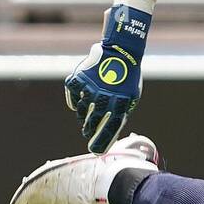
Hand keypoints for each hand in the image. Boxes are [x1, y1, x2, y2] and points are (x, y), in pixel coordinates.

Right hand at [64, 3, 151, 151]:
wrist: (119, 51)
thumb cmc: (127, 78)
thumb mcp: (130, 97)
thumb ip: (120, 115)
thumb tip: (109, 135)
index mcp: (120, 103)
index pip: (109, 129)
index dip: (101, 142)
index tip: (95, 151)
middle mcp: (103, 97)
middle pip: (91, 123)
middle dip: (89, 130)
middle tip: (88, 131)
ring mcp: (88, 89)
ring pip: (80, 112)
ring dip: (84, 114)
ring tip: (91, 106)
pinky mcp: (77, 81)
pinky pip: (72, 99)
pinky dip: (75, 101)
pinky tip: (83, 97)